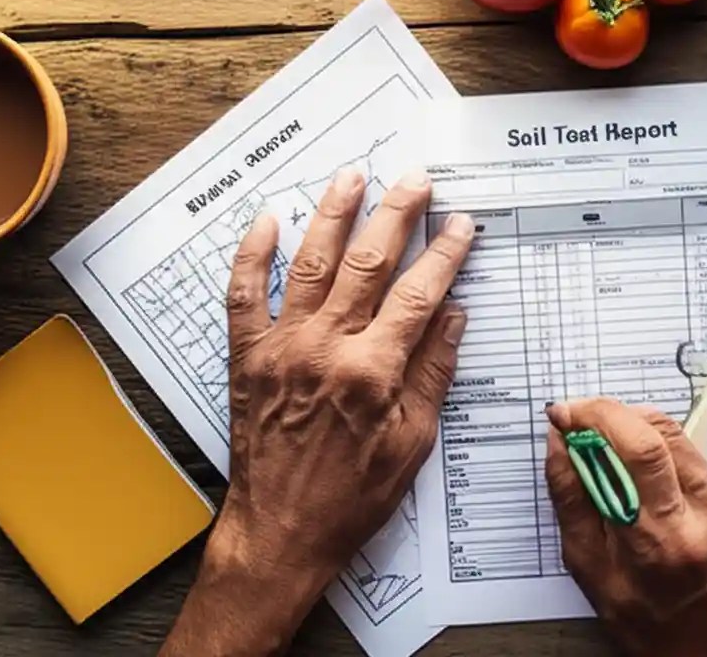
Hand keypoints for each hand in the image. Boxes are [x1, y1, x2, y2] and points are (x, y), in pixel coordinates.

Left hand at [161, 168, 472, 655]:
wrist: (278, 531)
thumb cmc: (350, 499)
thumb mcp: (410, 444)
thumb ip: (431, 373)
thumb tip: (452, 315)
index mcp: (372, 372)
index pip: (418, 295)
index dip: (444, 254)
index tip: (461, 223)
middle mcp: (325, 348)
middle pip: (367, 263)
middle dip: (395, 214)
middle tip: (414, 179)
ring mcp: (281, 347)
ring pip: (310, 263)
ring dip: (333, 215)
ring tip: (352, 176)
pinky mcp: (248, 356)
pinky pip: (245, 293)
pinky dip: (254, 253)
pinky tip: (269, 219)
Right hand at [546, 398, 706, 656]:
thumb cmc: (649, 621)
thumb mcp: (591, 571)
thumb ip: (572, 502)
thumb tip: (559, 444)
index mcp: (659, 542)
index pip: (632, 451)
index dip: (595, 418)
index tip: (566, 415)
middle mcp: (704, 519)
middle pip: (660, 431)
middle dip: (613, 413)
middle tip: (584, 419)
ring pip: (679, 437)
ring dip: (637, 430)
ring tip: (611, 449)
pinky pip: (695, 458)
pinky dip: (664, 457)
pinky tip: (650, 482)